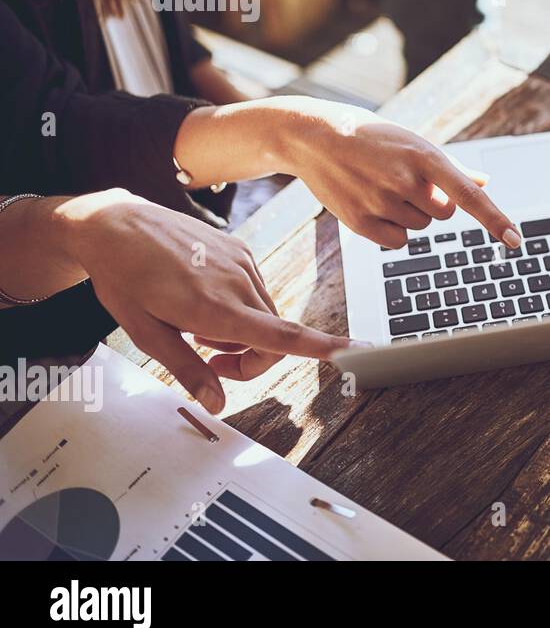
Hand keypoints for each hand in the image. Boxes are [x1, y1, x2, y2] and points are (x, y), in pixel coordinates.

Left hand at [56, 190, 351, 413]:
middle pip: (273, 336)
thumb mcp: (144, 334)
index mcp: (215, 308)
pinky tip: (201, 296)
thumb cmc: (124, 278)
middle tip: (207, 362)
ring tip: (194, 323)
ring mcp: (242, 263)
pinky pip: (254, 290)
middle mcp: (238, 283)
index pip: (281, 334)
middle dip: (249, 358)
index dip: (320, 347)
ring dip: (241, 331)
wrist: (116, 224)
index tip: (355, 350)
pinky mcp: (241, 250)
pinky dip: (238, 305)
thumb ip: (186, 369)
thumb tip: (217, 403)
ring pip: (263, 314)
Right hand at [275, 99, 520, 248]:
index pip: (469, 195)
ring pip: (421, 227)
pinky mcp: (360, 222)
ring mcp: (381, 202)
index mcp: (425, 156)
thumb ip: (453, 167)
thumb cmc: (375, 139)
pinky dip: (392, 229)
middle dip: (432, 202)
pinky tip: (373, 204)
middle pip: (444, 214)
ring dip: (410, 213)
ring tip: (383, 186)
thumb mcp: (414, 142)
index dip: (495, 219)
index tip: (516, 241)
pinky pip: (398, 241)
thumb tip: (486, 182)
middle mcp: (405, 180)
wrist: (316, 137)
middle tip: (405, 180)